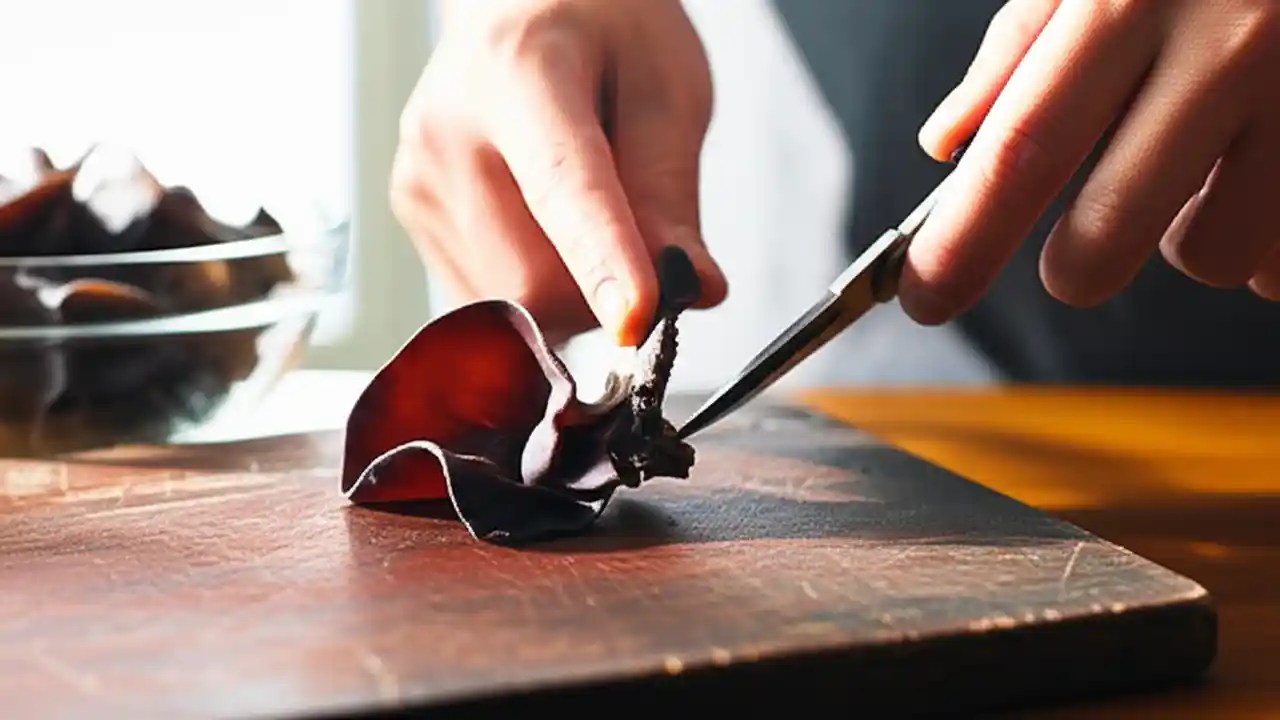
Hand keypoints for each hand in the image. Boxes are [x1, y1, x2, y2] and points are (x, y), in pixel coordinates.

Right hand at [390, 0, 726, 347]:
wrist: (520, 3)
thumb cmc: (600, 30)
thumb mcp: (666, 86)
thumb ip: (671, 190)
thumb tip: (693, 287)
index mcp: (519, 75)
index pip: (564, 187)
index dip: (604, 261)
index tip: (636, 320)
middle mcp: (447, 132)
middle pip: (533, 279)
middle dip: (602, 295)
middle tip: (639, 247)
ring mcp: (418, 180)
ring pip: (511, 305)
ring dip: (570, 298)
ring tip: (581, 213)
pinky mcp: (413, 216)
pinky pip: (489, 300)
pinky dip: (535, 291)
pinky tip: (544, 226)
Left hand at [907, 0, 1279, 323]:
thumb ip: (1024, 46)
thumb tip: (947, 142)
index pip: (1021, 151)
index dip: (963, 242)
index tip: (925, 296)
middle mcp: (1230, 48)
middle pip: (1109, 236)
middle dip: (1073, 268)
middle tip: (1073, 252)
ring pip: (1212, 256)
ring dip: (1187, 237)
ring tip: (1208, 164)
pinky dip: (1264, 237)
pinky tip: (1265, 172)